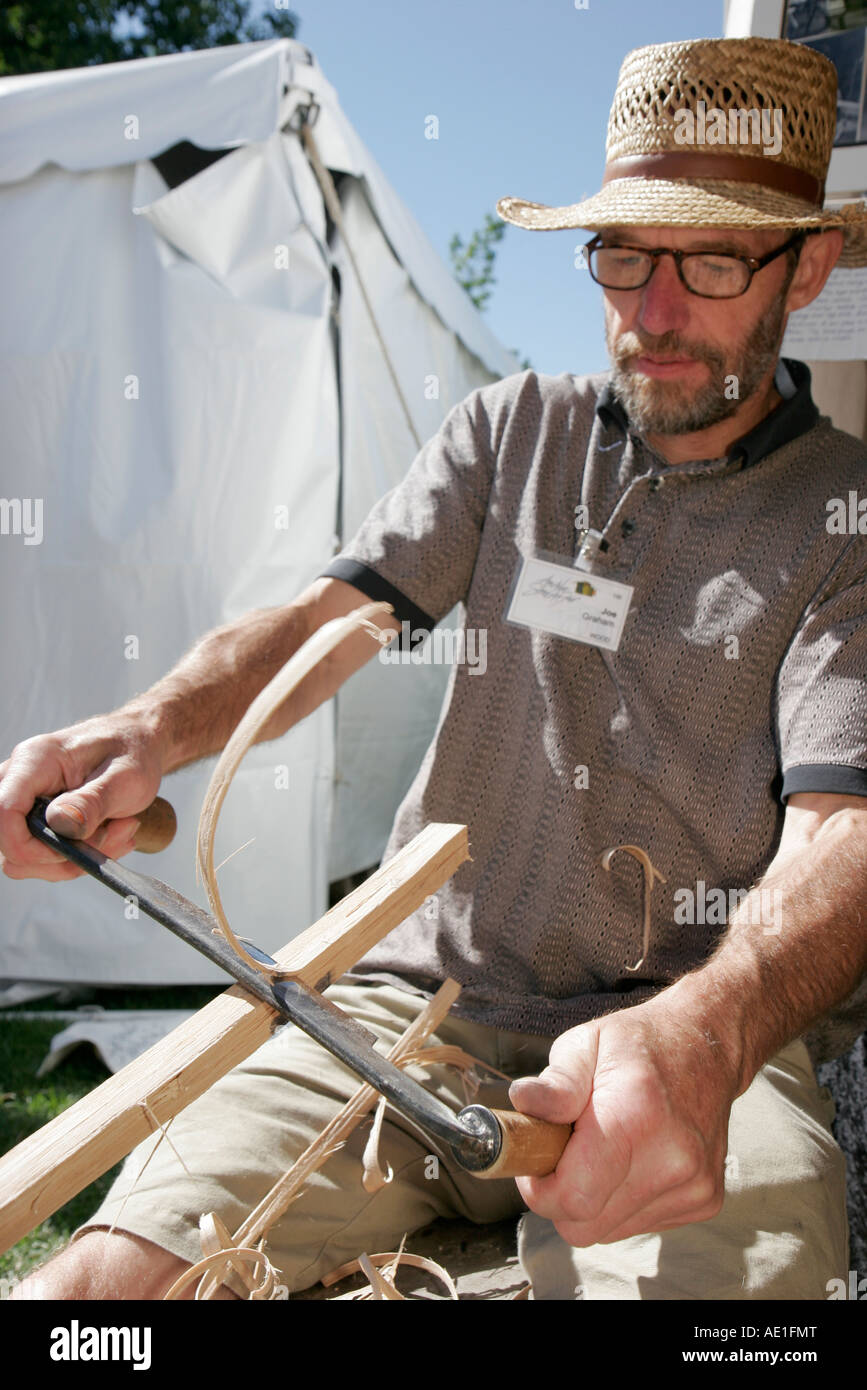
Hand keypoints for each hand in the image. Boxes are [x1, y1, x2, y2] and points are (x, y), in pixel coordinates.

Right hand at [0, 716, 164, 880]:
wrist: (137, 745)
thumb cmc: (132, 752)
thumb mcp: (126, 776)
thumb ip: (94, 800)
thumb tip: (61, 823)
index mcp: (35, 760)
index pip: (4, 812)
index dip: (29, 846)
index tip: (74, 850)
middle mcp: (18, 780)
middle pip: (9, 843)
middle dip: (62, 856)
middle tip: (114, 835)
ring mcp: (22, 802)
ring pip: (23, 859)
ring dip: (74, 859)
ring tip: (118, 832)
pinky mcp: (33, 820)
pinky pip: (39, 858)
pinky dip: (75, 857)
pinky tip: (107, 836)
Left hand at [509, 993, 740, 1246]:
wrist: (708, 1049)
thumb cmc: (638, 1045)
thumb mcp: (585, 1044)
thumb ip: (556, 1083)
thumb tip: (522, 1102)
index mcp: (635, 1117)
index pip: (574, 1198)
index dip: (540, 1190)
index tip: (535, 1160)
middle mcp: (672, 1160)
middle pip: (586, 1226)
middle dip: (562, 1197)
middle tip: (565, 1152)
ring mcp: (694, 1186)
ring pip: (609, 1231)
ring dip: (594, 1199)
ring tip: (603, 1148)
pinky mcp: (705, 1202)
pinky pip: (638, 1225)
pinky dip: (623, 1201)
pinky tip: (634, 1159)